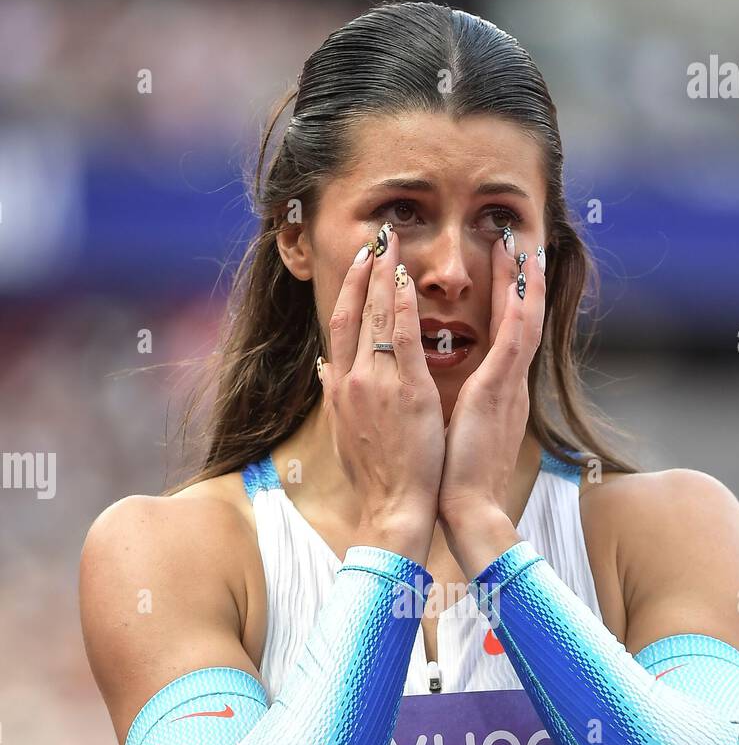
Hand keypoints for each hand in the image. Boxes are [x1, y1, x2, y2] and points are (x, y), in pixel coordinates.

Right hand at [318, 221, 444, 555]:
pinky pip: (401, 339)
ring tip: (392, 242)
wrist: (393, 507)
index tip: (360, 264)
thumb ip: (336, 397)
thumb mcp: (344, 434)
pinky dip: (401, 307)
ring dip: (383, 275)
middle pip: (354, 312)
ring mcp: (377, 384)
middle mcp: (352, 380)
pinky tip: (405, 280)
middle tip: (377, 237)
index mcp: (340, 389)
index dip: (350, 291)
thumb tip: (326, 369)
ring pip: (377, 317)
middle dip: (365, 271)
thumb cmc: (378, 477)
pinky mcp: (407, 392)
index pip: (340, 326)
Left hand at [437, 231, 545, 535]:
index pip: (503, 334)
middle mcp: (508, 386)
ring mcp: (507, 387)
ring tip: (523, 244)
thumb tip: (426, 387)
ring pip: (522, 320)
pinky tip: (515, 276)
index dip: (505, 298)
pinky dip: (513, 305)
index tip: (504, 266)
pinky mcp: (496, 393)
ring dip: (523, 280)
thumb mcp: (452, 432)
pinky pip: (509, 339)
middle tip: (520, 240)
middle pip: (519, 319)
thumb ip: (448, 405)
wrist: (468, 511)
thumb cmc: (453, 479)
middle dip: (519, 279)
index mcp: (496, 394)